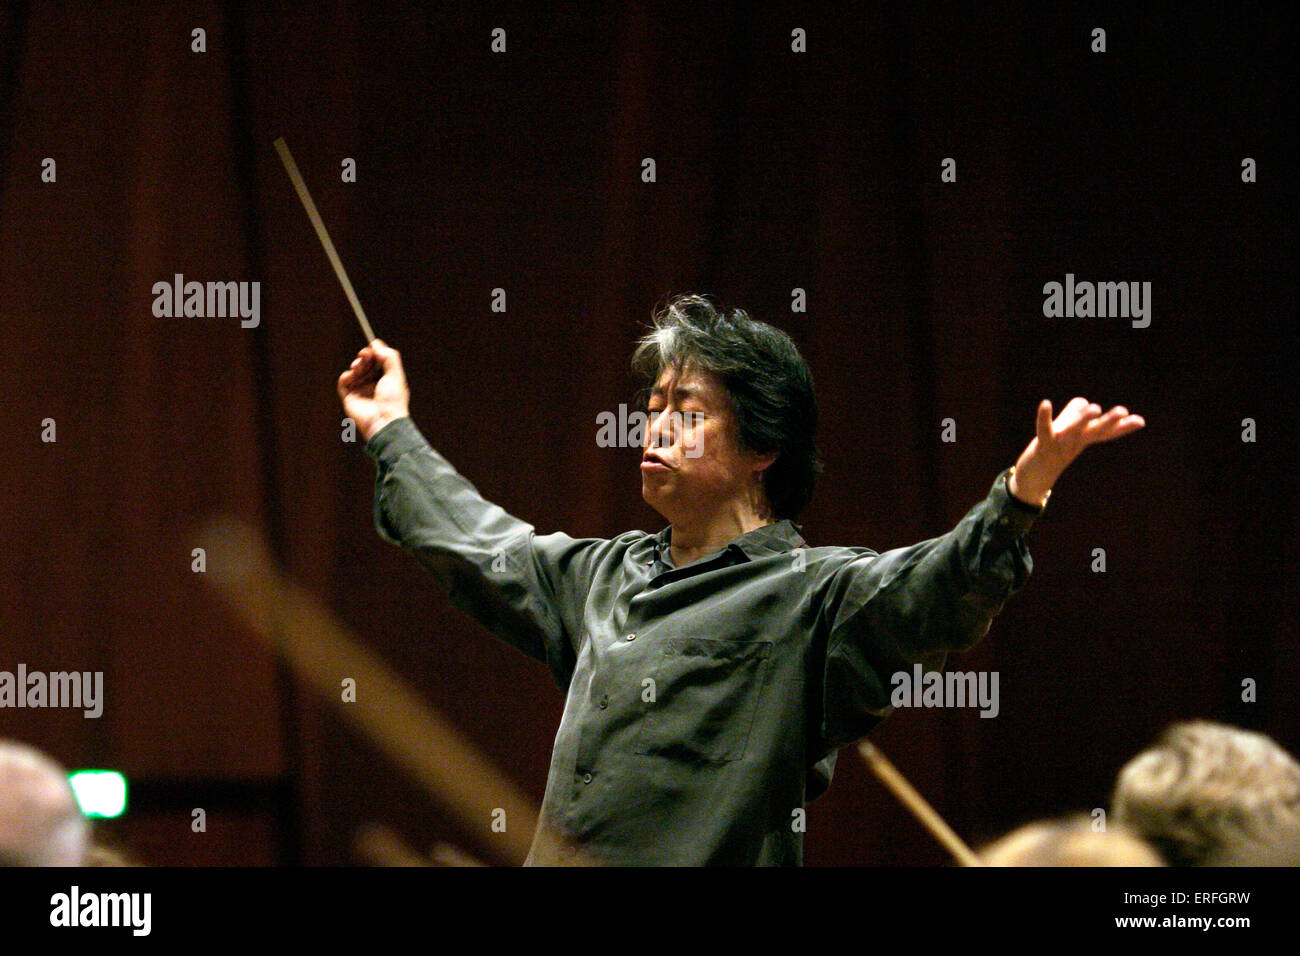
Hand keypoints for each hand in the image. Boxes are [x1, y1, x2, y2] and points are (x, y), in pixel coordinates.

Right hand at [337, 339, 410, 441]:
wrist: (383, 420)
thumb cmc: (393, 400)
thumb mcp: (396, 374)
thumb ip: (389, 357)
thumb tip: (376, 344)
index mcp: (387, 380)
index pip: (379, 362)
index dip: (376, 353)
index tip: (373, 345)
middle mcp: (374, 385)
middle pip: (367, 364)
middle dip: (365, 356)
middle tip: (365, 354)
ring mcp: (361, 390)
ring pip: (355, 370)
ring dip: (357, 364)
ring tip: (359, 366)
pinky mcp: (350, 397)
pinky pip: (344, 382)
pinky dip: (346, 375)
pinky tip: (351, 374)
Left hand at [1009, 398, 1145, 505]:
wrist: (1034, 478)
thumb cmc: (1052, 451)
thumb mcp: (1066, 434)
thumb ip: (1075, 415)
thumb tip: (1083, 401)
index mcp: (1085, 439)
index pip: (1107, 432)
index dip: (1122, 427)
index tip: (1140, 422)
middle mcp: (1076, 441)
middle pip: (1096, 430)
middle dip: (1109, 421)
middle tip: (1123, 412)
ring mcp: (1060, 443)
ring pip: (1074, 430)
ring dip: (1083, 419)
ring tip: (1094, 408)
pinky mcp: (1042, 444)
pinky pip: (1044, 429)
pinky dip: (1044, 417)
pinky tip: (1046, 403)